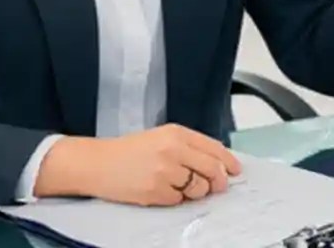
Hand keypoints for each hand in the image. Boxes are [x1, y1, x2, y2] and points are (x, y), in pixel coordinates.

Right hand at [37, 124, 242, 206]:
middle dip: (218, 181)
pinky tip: (161, 190)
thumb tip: (217, 161)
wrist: (98, 163)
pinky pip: (178, 201)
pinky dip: (175, 199)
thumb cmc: (129, 151)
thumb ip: (189, 146)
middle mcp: (172, 150)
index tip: (236, 170)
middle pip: (212, 169)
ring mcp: (164, 171)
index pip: (214, 148)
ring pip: (198, 188)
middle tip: (217, 186)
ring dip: (195, 191)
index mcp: (176, 133)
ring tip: (178, 185)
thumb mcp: (161, 137)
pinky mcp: (155, 191)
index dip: (229, 161)